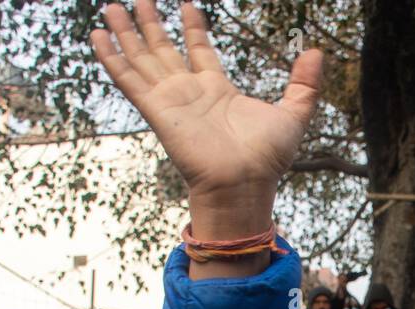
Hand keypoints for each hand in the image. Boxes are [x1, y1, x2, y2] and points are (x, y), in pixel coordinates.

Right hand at [91, 1, 321, 241]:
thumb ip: (304, 84)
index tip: (187, 4)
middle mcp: (190, 94)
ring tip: (113, 6)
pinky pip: (129, 79)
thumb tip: (316, 52)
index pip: (200, 51)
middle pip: (165, 50)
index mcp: (218, 92)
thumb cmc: (268, 159)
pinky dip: (112, 57)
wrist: (244, 184)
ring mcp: (171, 101)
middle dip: (152, 24)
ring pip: (142, 58)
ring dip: (127, 32)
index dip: (193, 27)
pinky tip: (98, 36)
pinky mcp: (157, 110)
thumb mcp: (294, 114)